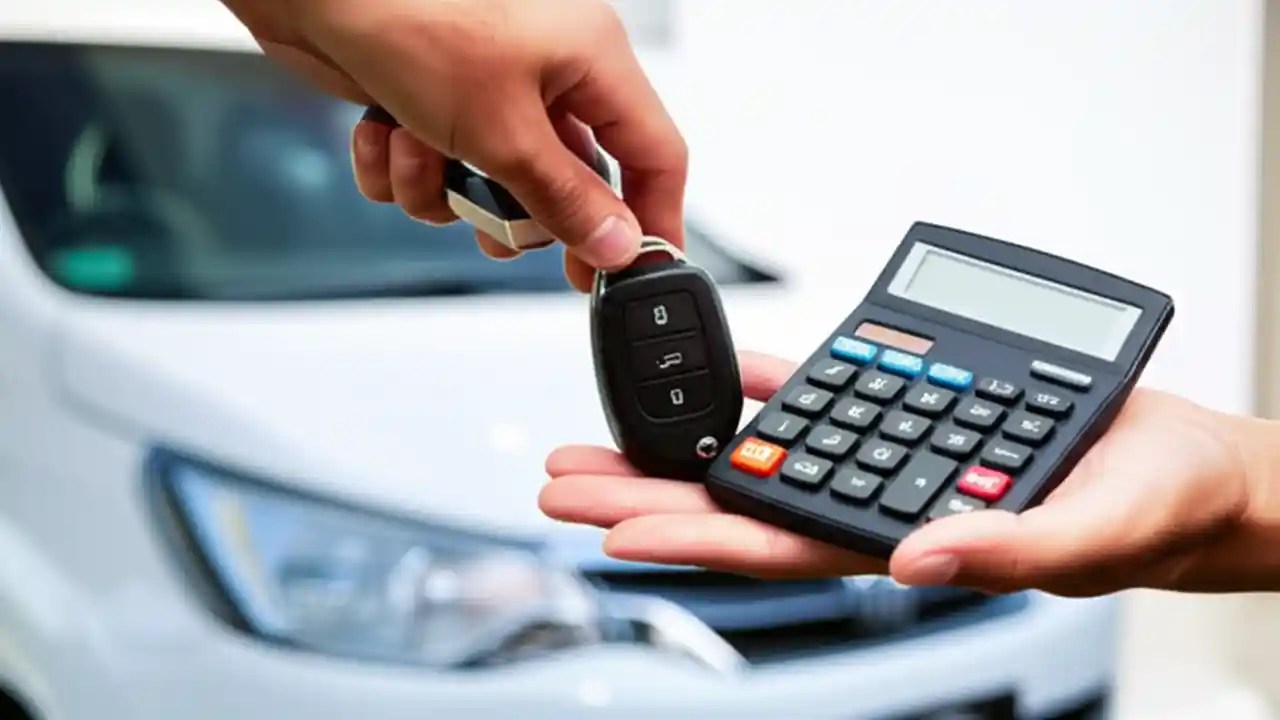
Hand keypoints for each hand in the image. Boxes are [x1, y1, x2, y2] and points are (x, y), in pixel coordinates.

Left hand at [220, 0, 686, 290]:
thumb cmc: (410, 15)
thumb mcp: (503, 130)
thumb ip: (566, 199)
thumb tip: (618, 245)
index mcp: (591, 58)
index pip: (655, 154)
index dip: (651, 220)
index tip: (637, 275)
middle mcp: (548, 68)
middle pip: (567, 178)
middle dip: (519, 212)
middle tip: (501, 234)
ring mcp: (489, 83)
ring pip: (493, 181)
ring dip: (445, 188)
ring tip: (419, 153)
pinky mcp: (432, 97)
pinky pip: (438, 165)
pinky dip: (405, 165)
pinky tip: (383, 131)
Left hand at [540, 351, 1274, 595]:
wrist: (1173, 461)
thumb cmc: (1146, 511)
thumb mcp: (1082, 539)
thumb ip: (998, 553)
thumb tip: (912, 561)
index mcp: (898, 544)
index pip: (774, 547)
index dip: (692, 542)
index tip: (614, 529)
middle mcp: (870, 501)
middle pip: (735, 503)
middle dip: (646, 495)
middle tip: (562, 480)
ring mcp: (878, 453)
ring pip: (757, 448)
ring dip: (682, 442)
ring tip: (604, 434)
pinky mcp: (901, 406)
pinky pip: (815, 392)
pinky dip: (762, 386)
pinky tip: (716, 378)